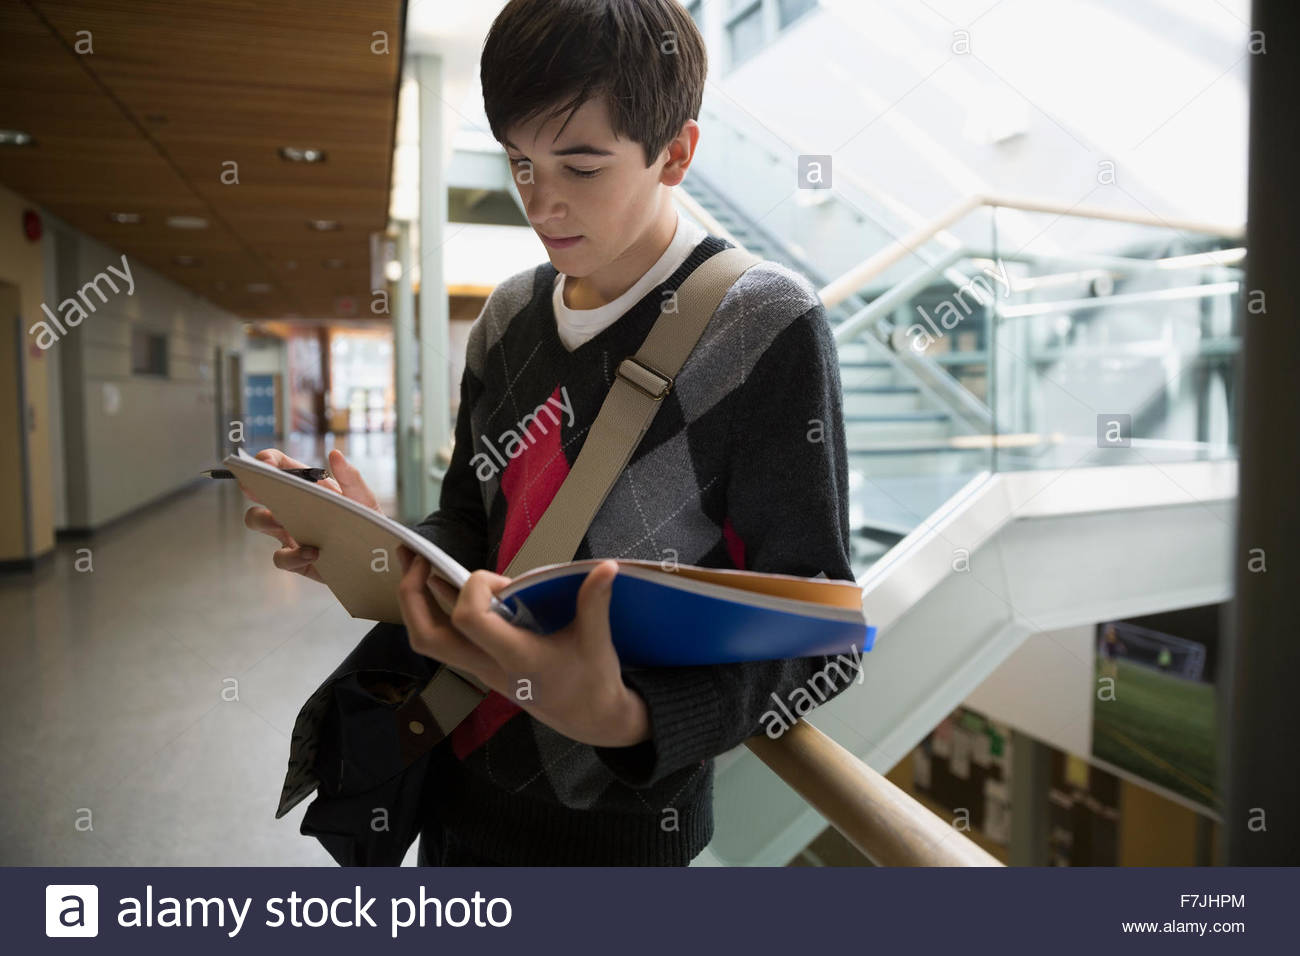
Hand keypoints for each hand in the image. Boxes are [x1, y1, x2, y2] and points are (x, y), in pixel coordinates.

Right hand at [240, 447, 378, 582]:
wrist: (375, 556)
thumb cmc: (366, 521)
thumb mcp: (363, 499)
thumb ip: (351, 477)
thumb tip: (335, 454)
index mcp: (307, 486)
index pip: (279, 466)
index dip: (266, 461)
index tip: (264, 464)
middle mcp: (292, 507)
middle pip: (258, 493)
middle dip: (252, 488)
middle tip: (256, 488)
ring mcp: (290, 533)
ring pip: (258, 521)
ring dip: (265, 520)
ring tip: (282, 522)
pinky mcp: (296, 559)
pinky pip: (281, 558)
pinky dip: (293, 556)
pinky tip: (313, 552)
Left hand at [395, 548, 650, 748]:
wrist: (588, 719)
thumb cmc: (593, 680)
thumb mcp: (598, 642)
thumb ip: (595, 602)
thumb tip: (608, 566)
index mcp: (516, 657)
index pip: (470, 619)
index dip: (475, 587)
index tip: (504, 581)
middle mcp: (489, 666)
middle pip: (427, 638)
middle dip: (413, 595)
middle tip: (417, 559)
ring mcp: (480, 668)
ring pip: (429, 641)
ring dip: (418, 602)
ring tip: (417, 564)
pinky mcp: (482, 666)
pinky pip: (446, 639)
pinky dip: (437, 611)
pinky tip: (440, 585)